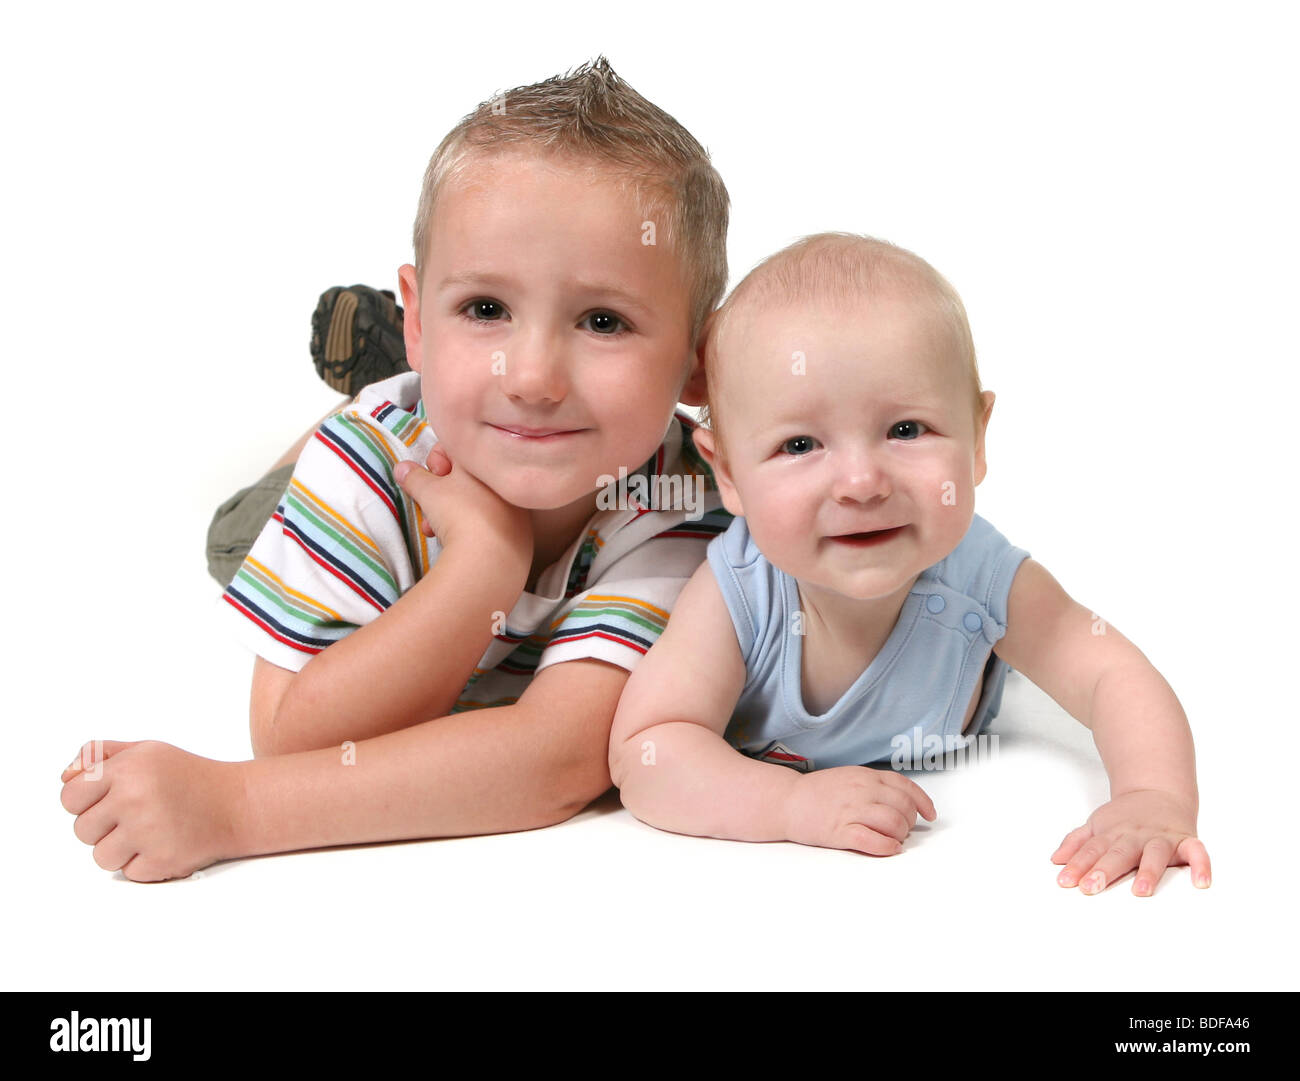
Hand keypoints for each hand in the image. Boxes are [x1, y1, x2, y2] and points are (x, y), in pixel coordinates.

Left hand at [59, 740, 245, 881]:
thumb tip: (65, 777)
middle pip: (82, 830)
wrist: (238, 803)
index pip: (69, 798)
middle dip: (105, 826)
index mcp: (127, 769)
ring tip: (149, 831)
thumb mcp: (147, 751)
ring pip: (101, 857)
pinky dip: (145, 864)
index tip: (109, 800)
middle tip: (137, 815)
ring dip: (121, 849)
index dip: (86, 801)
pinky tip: (165, 844)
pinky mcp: (162, 860)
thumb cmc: (189, 776)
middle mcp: (134, 798)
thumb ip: (101, 755)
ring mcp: (148, 831)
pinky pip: (128, 872)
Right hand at [394, 443, 531, 565]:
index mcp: (488, 463)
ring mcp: (518, 510)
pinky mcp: (521, 536)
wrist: (489, 560)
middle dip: (439, 494)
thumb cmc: (459, 515)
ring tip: (433, 530)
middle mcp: (506, 484)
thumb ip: (414, 477)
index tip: (429, 474)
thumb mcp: (428, 492)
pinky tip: (456, 545)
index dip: (436, 459)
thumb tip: (402, 468)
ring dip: (449, 515)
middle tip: (427, 505)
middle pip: (466, 481)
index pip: (459, 449)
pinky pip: (490, 526)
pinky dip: (470, 532)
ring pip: (476, 506)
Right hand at [784, 765, 936, 854]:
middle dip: (909, 823)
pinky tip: (889, 848)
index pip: (905, 786)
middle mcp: (862, 791)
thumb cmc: (817, 793)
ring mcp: (851, 811)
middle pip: (903, 807)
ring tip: (893, 839)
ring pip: (893, 824)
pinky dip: (887, 847)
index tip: (929, 815)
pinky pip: (873, 841)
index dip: (922, 802)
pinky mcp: (841, 831)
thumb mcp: (849, 777)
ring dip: (900, 836)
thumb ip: (873, 785)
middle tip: (902, 830)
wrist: (787, 801)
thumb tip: (901, 801)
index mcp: (865, 776)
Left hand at [1052, 788, 1210, 895]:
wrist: (1158, 791)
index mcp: (1112, 834)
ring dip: (1148, 871)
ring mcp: (1161, 838)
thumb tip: (1056, 861)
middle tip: (1090, 888)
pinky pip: (1197, 852)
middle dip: (1104, 871)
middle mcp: (1135, 836)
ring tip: (1140, 891)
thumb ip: (1077, 843)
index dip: (1079, 865)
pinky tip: (1201, 883)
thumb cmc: (1125, 817)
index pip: (1092, 850)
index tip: (1065, 882)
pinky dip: (1201, 865)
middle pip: (1118, 853)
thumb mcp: (1096, 824)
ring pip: (1155, 854)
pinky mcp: (1186, 840)